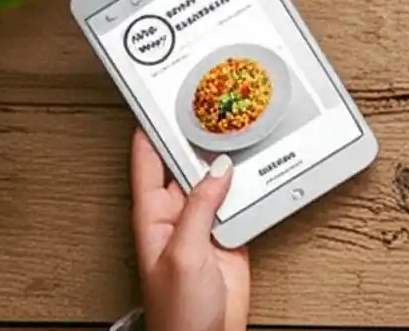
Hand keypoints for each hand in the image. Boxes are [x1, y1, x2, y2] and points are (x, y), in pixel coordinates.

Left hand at [130, 128, 250, 330]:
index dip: (150, 130)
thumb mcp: (184, 253)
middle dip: (199, 140)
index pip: (147, 161)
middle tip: (215, 109)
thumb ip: (200, 207)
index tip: (158, 100)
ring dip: (231, 164)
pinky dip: (253, 187)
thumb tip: (217, 169)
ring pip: (219, 181)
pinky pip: (242, 202)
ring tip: (243, 134)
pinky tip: (260, 173)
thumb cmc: (177, 313)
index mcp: (152, 216)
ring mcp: (205, 226)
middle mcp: (177, 216)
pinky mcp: (231, 235)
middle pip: (187, 166)